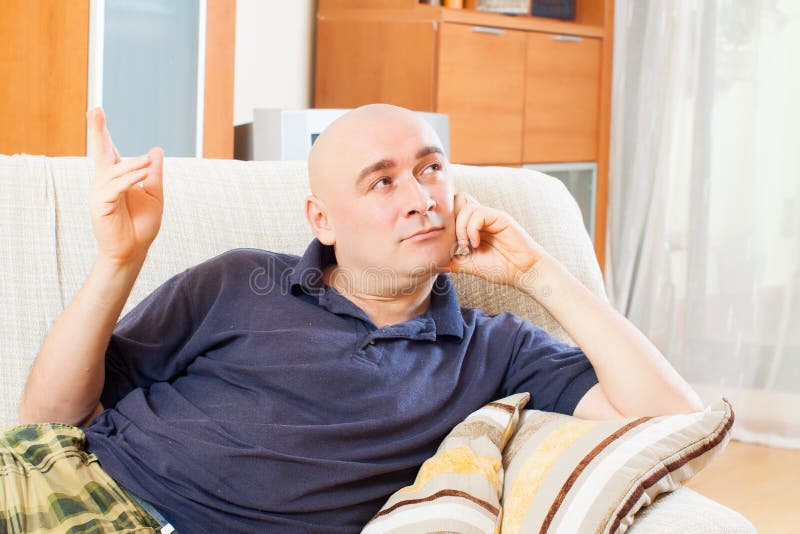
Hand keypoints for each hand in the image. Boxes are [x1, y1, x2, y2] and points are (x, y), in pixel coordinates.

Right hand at [87, 107, 163, 264]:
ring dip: (135, 166)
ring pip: (116, 170)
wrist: (134, 250)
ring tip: (149, 165)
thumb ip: (154, 173)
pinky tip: (143, 174)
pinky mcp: (100, 203)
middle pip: (100, 152)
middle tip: (95, 110)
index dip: (103, 133)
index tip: (96, 111)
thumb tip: (155, 150)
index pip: (110, 151)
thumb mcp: (154, 195)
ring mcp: (100, 192)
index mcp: (116, 178)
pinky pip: (115, 186)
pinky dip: (130, 179)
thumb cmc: (142, 225)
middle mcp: (105, 181)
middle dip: (97, 131)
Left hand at [445, 192, 552, 285]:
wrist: (522, 273)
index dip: (445, 222)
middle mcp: (480, 218)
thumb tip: (433, 263)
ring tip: (465, 246)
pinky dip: (471, 229)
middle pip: (456, 200)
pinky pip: (478, 213)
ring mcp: (490, 216)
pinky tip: (475, 244)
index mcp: (472, 225)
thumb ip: (453, 261)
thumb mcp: (469, 265)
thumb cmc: (500, 268)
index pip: (453, 210)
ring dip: (460, 228)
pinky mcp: (500, 217)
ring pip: (464, 206)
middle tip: (453, 241)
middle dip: (449, 220)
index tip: (444, 243)